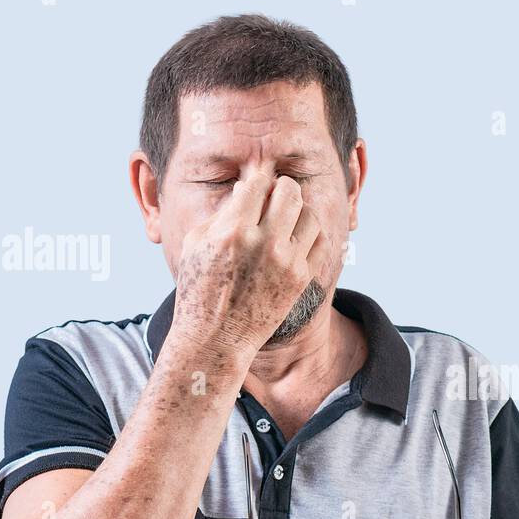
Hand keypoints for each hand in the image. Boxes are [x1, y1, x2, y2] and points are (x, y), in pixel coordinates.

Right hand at [170, 169, 321, 354]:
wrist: (216, 336)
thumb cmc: (199, 288)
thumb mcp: (197, 243)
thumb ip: (223, 212)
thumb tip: (248, 188)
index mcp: (233, 231)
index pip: (259, 183)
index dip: (258, 181)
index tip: (256, 188)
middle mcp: (263, 243)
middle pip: (290, 192)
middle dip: (283, 188)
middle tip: (276, 196)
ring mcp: (286, 262)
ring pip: (310, 215)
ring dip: (299, 210)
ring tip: (287, 218)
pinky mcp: (301, 279)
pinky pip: (321, 242)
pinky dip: (311, 233)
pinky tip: (298, 237)